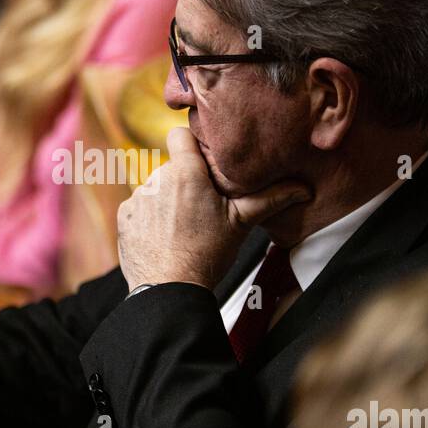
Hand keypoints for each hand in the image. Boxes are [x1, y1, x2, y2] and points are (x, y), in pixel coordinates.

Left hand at [116, 127, 312, 290]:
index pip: (179, 134)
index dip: (191, 143)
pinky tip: (164, 238)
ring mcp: (137, 198)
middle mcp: (156, 180)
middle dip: (186, 181)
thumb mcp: (241, 224)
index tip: (203, 160)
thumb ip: (270, 199)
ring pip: (157, 188)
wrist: (168, 293)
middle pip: (173, 167)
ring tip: (183, 227)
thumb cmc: (205, 257)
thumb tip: (303, 189)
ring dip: (167, 200)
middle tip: (203, 207)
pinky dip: (150, 218)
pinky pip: (140, 207)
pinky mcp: (124, 217)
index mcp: (186, 174)